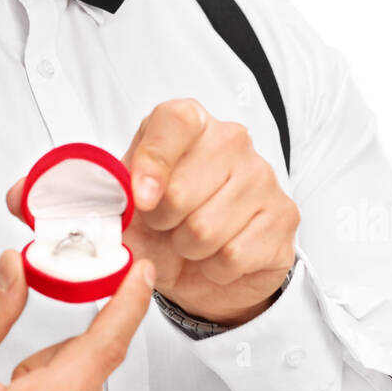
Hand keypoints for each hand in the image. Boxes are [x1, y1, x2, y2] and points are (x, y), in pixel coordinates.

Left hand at [121, 98, 298, 326]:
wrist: (203, 267)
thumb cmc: (164, 224)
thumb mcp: (128, 205)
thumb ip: (113, 198)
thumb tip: (107, 205)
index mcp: (190, 123)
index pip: (175, 122)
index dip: (152, 163)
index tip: (141, 199)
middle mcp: (232, 140)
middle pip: (180, 191)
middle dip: (162, 223)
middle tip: (167, 225)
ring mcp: (263, 176)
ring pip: (205, 230)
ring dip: (188, 249)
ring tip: (191, 241)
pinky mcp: (284, 216)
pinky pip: (233, 255)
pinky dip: (214, 268)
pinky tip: (218, 256)